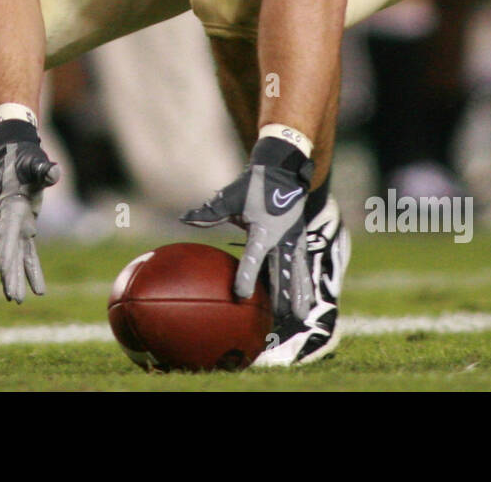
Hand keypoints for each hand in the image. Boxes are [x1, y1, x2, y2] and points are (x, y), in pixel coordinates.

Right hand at [0, 118, 60, 302]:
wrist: (17, 157)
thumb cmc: (26, 159)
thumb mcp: (35, 163)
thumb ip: (44, 170)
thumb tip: (54, 173)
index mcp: (11, 209)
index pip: (7, 236)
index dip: (6, 255)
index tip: (5, 273)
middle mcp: (9, 222)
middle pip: (8, 253)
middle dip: (10, 275)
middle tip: (14, 297)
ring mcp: (16, 227)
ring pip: (16, 258)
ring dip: (17, 278)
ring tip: (19, 300)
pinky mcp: (24, 229)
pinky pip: (27, 254)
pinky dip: (31, 271)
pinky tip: (38, 290)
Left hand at [182, 135, 314, 320]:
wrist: (283, 172)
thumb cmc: (253, 186)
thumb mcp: (230, 197)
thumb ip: (210, 213)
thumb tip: (184, 218)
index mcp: (262, 229)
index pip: (253, 257)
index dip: (246, 276)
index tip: (240, 295)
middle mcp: (282, 237)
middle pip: (282, 271)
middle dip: (281, 295)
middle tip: (277, 318)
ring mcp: (295, 240)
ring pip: (298, 272)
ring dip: (298, 295)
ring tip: (298, 317)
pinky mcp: (301, 241)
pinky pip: (303, 267)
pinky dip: (305, 285)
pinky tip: (306, 303)